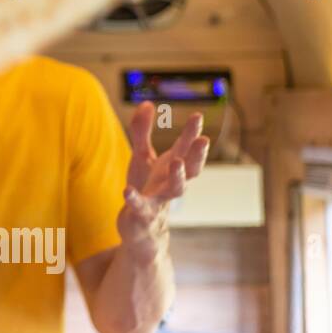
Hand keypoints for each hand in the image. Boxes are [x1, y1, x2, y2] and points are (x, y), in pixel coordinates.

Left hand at [117, 102, 209, 259]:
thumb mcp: (142, 157)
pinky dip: (135, 199)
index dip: (192, 132)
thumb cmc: (146, 188)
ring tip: (176, 162)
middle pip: (190, 169)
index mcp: (171, 168)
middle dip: (197, 154)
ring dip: (178, 176)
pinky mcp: (142, 215)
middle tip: (204, 140)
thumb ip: (142, 131)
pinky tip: (127, 191)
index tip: (197, 115)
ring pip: (175, 190)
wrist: (142, 230)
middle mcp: (170, 183)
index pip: (186, 148)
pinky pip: (140, 207)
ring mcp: (159, 200)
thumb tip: (149, 103)